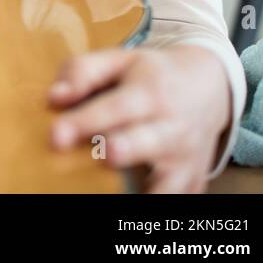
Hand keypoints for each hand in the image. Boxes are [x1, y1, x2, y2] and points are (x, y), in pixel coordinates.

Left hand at [47, 44, 232, 192]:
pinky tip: (138, 201)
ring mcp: (186, 157)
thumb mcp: (118, 59)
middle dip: (126, 149)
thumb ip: (82, 72)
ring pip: (170, 182)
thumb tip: (54, 98)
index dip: (85, 122)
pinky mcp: (194, 180)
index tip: (56, 136)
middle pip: (149, 142)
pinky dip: (163, 202)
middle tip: (105, 155)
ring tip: (118, 194)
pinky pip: (181, 199)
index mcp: (149, 92)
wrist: (208, 85)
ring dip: (148, 191)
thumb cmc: (150, 74)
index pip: (115, 108)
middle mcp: (171, 126)